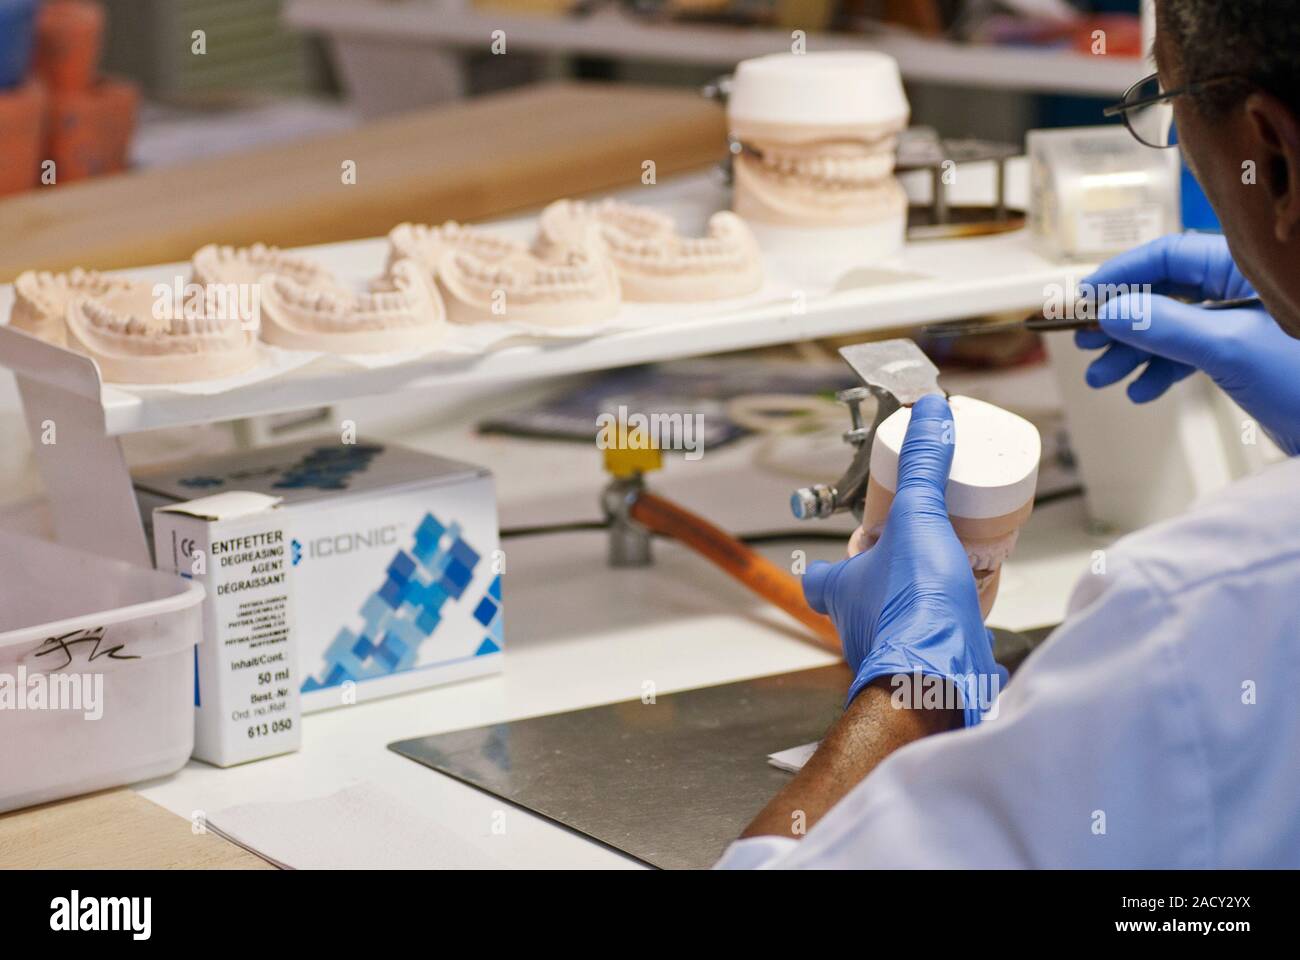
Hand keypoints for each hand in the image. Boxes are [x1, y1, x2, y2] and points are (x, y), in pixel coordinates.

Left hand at [802, 394, 1005, 726]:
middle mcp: (858, 627)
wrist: (938, 681)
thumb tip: (927, 414)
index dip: (832, 562)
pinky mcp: (927, 670)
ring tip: (948, 582)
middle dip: (885, 581)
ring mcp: (891, 652)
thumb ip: (921, 466)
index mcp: (842, 591)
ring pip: (897, 626)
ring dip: (918, 608)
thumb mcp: (918, 517)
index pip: (821, 576)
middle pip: (862, 600)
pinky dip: (949, 634)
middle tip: (913, 558)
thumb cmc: (911, 609)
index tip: (852, 545)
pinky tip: (973, 619)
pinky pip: (934, 647)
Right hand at [1074, 233, 1299, 454]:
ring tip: (1103, 377)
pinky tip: (1142, 392)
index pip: (1170, 255)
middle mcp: (1245, 288)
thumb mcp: (1231, 349)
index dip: (1122, 276)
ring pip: (1173, 326)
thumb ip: (1167, 327)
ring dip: (1134, 352)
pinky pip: (1190, 353)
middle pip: (1165, 291)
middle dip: (1122, 321)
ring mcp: (1243, 322)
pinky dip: (1162, 371)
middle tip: (1085, 344)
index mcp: (1250, 268)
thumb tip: (1112, 311)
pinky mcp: (1244, 355)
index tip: (1084, 300)